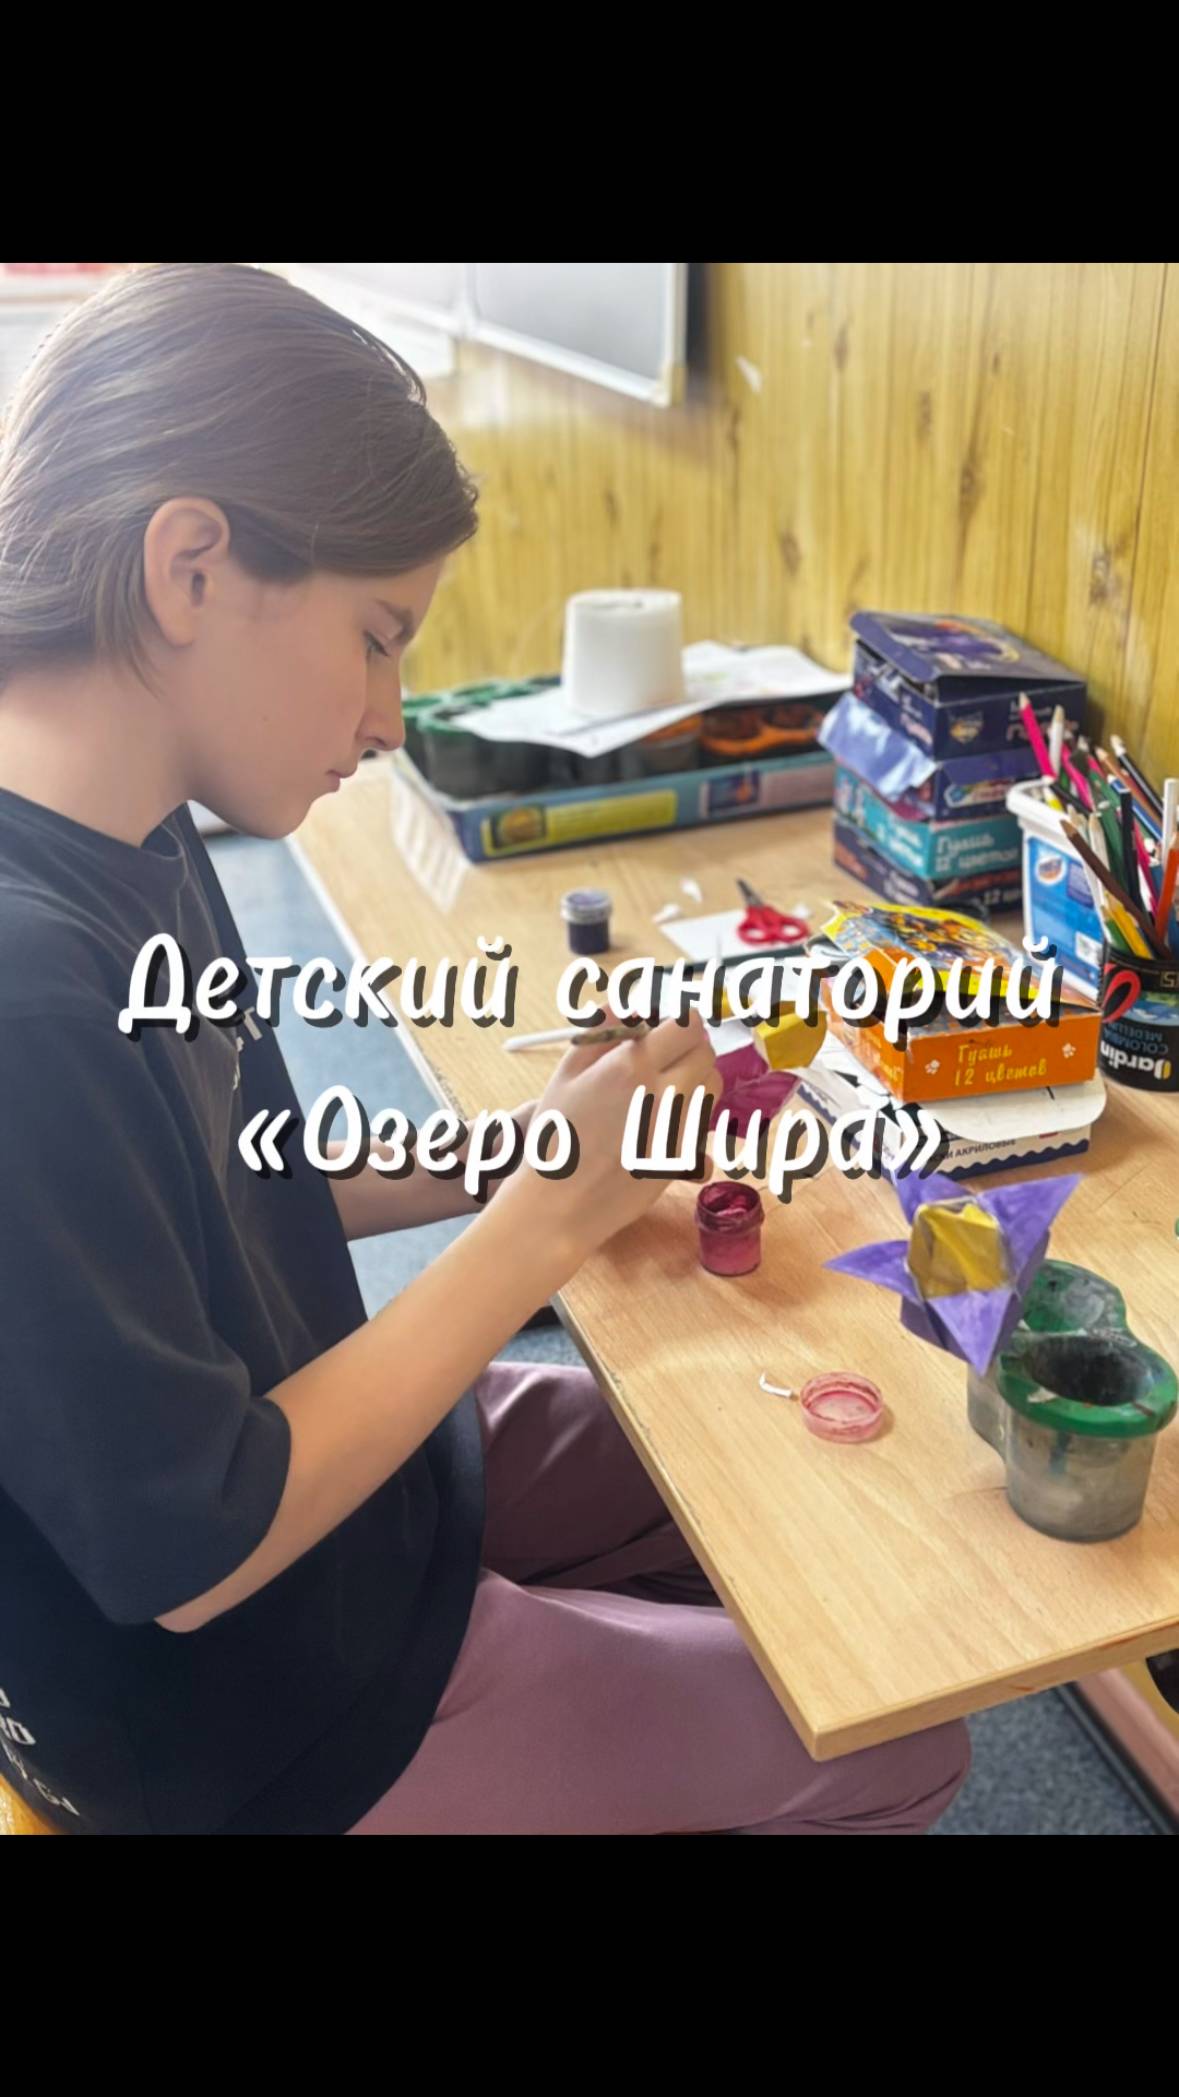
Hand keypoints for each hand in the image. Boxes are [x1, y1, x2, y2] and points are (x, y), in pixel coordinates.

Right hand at [498, 1010, 718, 1264]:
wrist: (559, 1204)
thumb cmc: (556, 1135)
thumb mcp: (567, 1073)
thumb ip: (601, 1031)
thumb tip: (626, 1002)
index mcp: (631, 1066)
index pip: (687, 1024)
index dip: (680, 1021)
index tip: (665, 1028)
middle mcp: (663, 1094)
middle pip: (706, 1053)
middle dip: (688, 1049)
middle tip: (662, 1057)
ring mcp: (678, 1127)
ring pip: (710, 1086)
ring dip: (694, 1078)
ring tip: (660, 1089)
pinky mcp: (685, 1156)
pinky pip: (701, 1121)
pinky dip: (688, 1114)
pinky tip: (657, 1123)